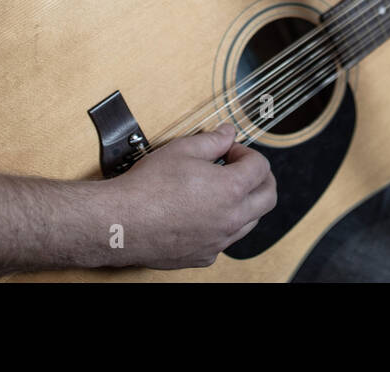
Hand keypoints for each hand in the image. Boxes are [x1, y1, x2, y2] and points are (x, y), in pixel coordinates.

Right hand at [111, 123, 275, 269]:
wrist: (121, 222)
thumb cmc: (147, 187)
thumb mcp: (183, 149)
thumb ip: (213, 140)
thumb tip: (228, 133)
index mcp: (232, 189)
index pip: (261, 167)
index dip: (247, 152)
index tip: (230, 150)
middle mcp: (231, 219)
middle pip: (268, 198)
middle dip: (261, 178)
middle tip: (242, 168)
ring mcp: (219, 241)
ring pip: (250, 222)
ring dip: (245, 203)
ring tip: (221, 189)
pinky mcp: (203, 256)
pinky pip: (225, 240)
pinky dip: (223, 225)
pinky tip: (203, 213)